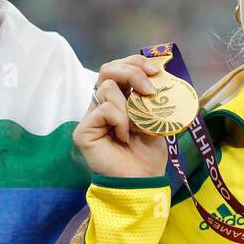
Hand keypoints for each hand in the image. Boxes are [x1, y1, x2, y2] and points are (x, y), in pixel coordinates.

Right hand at [73, 54, 169, 178]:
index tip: (156, 70)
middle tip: (149, 89)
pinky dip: (121, 121)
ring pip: (107, 88)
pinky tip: (124, 137)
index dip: (135, 62)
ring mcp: (91, 117)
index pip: (119, 68)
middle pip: (107, 69)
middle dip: (132, 72)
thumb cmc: (147, 153)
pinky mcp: (84, 130)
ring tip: (135, 129)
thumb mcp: (155, 119)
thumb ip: (151, 98)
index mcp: (118, 99)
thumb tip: (159, 76)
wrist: (142, 180)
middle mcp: (101, 104)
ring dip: (130, 107)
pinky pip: (104, 109)